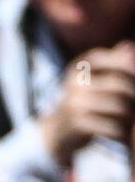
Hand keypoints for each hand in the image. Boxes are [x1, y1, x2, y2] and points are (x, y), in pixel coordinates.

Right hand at [40, 41, 134, 164]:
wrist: (56, 132)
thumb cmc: (83, 101)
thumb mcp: (95, 77)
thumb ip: (114, 60)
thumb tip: (129, 46)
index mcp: (83, 63)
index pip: (125, 61)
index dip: (134, 74)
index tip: (132, 90)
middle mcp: (77, 80)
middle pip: (124, 85)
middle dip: (134, 99)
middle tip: (133, 109)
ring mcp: (75, 101)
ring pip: (120, 106)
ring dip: (130, 117)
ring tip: (129, 122)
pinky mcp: (76, 122)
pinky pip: (112, 126)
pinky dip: (121, 132)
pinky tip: (122, 135)